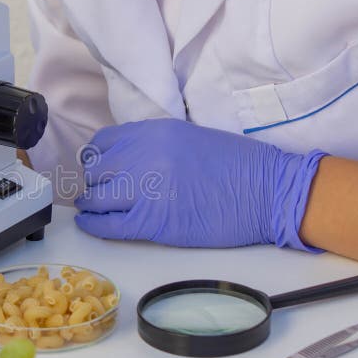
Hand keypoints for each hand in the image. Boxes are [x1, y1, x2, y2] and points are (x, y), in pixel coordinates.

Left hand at [74, 119, 325, 249]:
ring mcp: (144, 189)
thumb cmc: (237, 164)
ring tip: (93, 208)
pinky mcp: (152, 222)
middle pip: (96, 170)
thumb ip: (153, 144)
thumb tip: (125, 158)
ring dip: (92, 203)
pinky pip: (107, 225)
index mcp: (153, 131)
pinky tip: (90, 224)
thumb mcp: (188, 136)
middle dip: (94, 182)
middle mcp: (142, 156)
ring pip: (96, 197)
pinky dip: (93, 225)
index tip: (100, 168)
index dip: (97, 158)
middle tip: (100, 191)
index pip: (103, 142)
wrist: (267, 191)